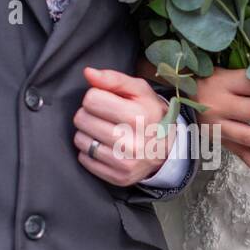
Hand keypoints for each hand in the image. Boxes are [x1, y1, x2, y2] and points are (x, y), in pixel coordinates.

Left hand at [73, 67, 171, 185]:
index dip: (96, 97)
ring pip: (80, 140)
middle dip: (89, 114)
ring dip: (88, 132)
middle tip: (104, 117)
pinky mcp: (118, 177)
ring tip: (104, 130)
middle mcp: (132, 142)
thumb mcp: (138, 90)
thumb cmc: (149, 113)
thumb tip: (87, 73)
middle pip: (82, 119)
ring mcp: (124, 163)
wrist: (168, 148)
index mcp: (138, 116)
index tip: (107, 102)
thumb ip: (113, 79)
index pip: (91, 99)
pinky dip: (90, 151)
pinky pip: (84, 159)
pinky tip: (105, 146)